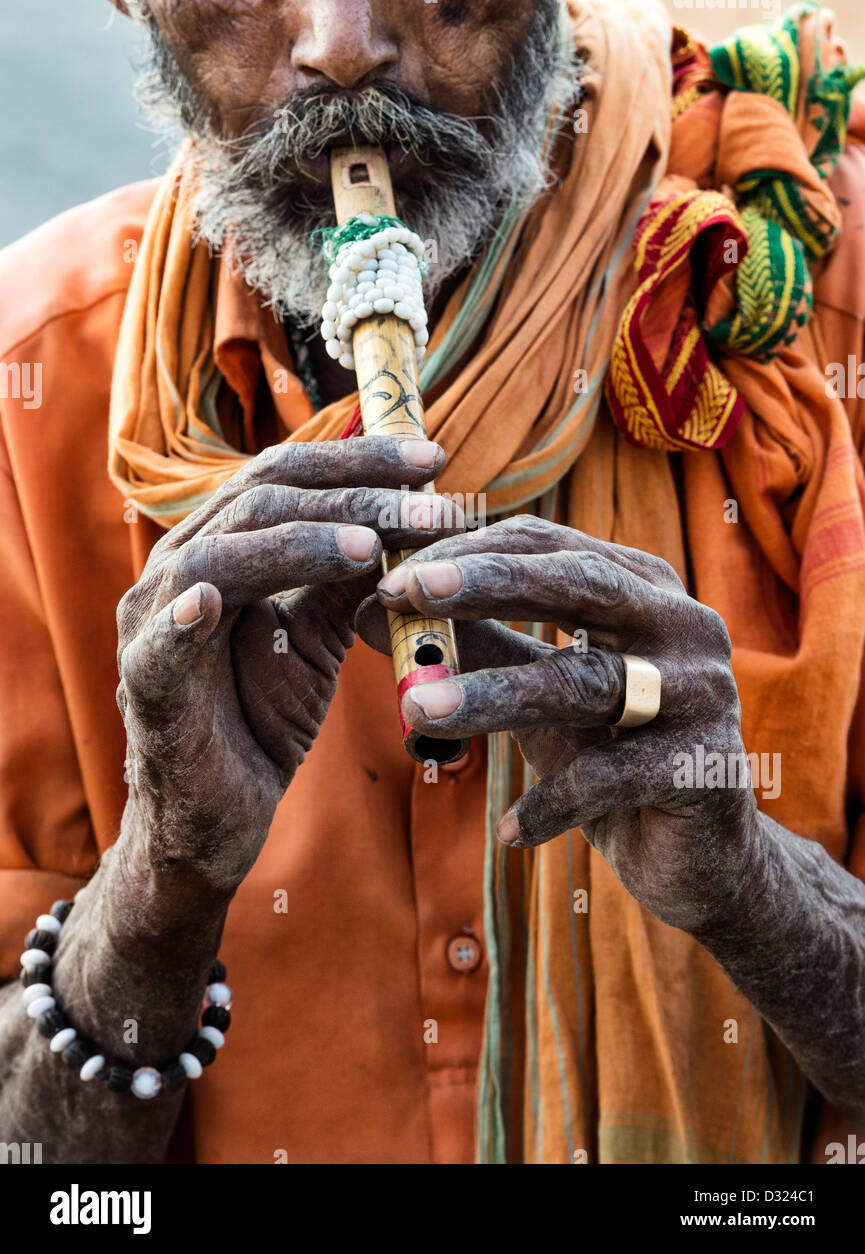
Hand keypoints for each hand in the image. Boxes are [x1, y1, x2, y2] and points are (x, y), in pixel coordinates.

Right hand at [115, 438, 460, 899]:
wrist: (216, 818)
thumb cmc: (262, 717)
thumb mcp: (319, 636)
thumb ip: (349, 578)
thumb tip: (412, 516)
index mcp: (221, 543)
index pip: (286, 475)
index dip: (359, 460)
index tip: (435, 458)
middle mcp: (180, 566)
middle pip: (261, 500)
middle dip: (353, 498)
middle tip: (433, 506)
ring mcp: (152, 623)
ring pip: (216, 557)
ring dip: (295, 545)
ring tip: (367, 547)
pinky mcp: (144, 688)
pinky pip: (159, 649)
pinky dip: (183, 622)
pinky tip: (212, 603)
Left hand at [367, 516, 759, 934]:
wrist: (697, 856)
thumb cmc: (608, 756)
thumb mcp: (536, 695)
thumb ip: (475, 645)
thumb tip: (377, 610)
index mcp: (643, 587)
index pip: (551, 546)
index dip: (472, 552)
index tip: (395, 573)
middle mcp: (684, 624)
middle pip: (581, 585)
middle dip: (487, 584)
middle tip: (406, 592)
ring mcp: (704, 692)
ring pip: (586, 681)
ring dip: (492, 695)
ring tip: (414, 710)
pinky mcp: (706, 765)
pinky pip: (612, 776)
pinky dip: (552, 802)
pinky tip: (506, 830)